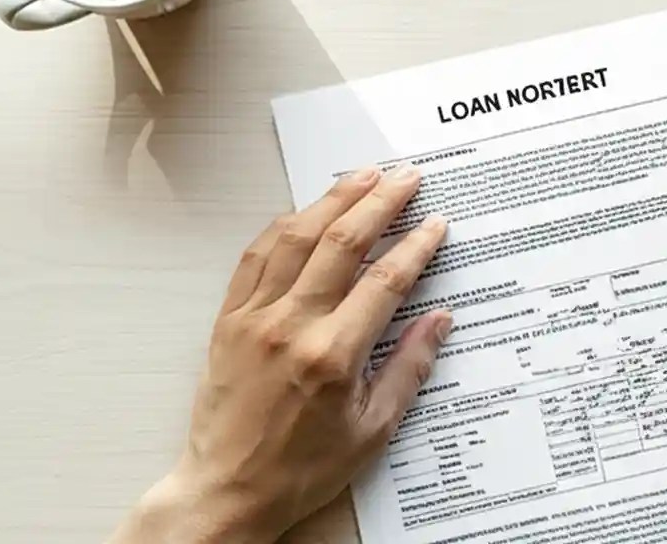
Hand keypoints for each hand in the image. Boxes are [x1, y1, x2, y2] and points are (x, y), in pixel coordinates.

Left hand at [109, 165, 451, 543]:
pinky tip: (303, 211)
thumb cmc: (301, 469)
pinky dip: (282, 227)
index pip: (385, 281)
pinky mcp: (228, 320)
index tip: (435, 224)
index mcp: (332, 356)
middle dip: (379, 202)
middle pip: (342, 243)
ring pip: (296, 238)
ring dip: (332, 200)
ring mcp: (254, 318)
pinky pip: (255, 257)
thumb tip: (439, 320)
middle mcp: (291, 326)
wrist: (227, 490)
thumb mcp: (372, 430)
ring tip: (362, 176)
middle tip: (406, 177)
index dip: (415, 246)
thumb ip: (408, 369)